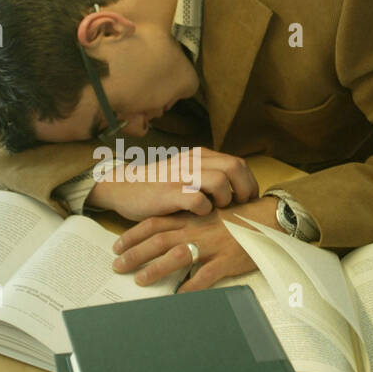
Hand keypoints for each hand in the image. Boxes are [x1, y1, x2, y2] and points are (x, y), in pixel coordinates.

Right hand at [85, 146, 258, 221]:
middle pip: (234, 168)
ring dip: (225, 199)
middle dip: (244, 190)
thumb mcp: (186, 173)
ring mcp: (180, 176)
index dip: (248, 183)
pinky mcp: (169, 193)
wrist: (124, 187)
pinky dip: (205, 210)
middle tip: (240, 206)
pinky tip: (200, 216)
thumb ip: (208, 176)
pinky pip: (199, 200)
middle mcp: (192, 162)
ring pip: (219, 181)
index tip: (247, 200)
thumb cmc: (159, 186)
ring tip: (219, 210)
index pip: (237, 163)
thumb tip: (238, 191)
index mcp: (199, 156)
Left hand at [111, 196, 279, 292]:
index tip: (117, 245)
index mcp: (192, 218)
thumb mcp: (209, 216)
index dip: (134, 234)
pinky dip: (191, 286)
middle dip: (135, 253)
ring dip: (156, 268)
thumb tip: (165, 241)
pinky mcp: (228, 260)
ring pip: (178, 255)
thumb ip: (189, 225)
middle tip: (118, 266)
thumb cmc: (239, 218)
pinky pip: (206, 275)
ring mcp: (213, 244)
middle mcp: (198, 229)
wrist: (270, 218)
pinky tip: (178, 297)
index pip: (155, 223)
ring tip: (140, 280)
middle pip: (159, 240)